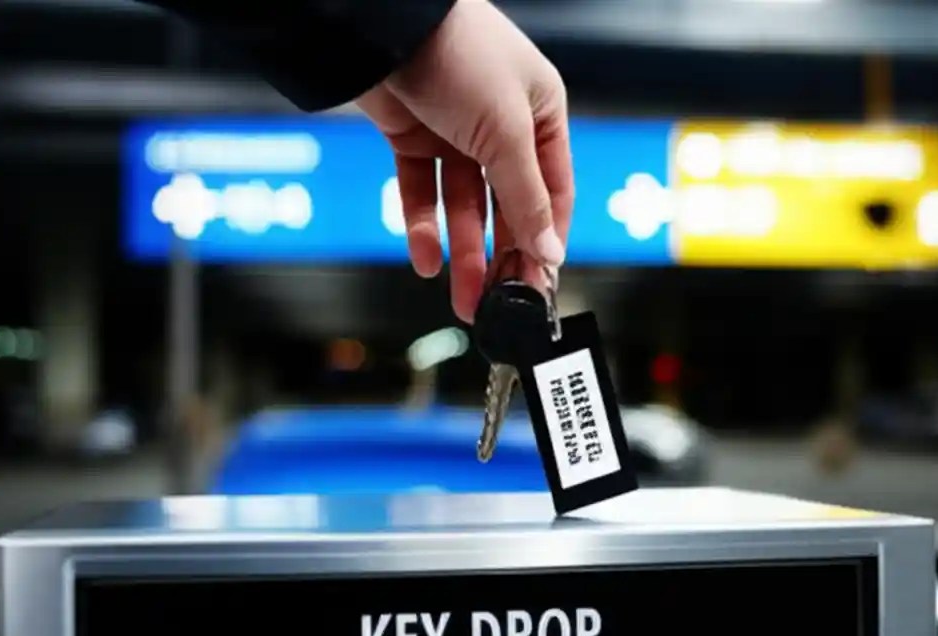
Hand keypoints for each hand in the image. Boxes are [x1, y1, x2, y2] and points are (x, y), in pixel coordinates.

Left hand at [356, 0, 572, 322]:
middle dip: (502, 257)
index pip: (553, 193)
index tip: (540, 285)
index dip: (546, 241)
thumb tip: (550, 252)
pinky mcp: (412, 136)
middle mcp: (502, 126)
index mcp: (542, 115)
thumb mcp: (507, 133)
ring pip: (464, 207)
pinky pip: (422, 192)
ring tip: (464, 299)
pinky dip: (424, 226)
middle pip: (507, 206)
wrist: (384, 21)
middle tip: (499, 305)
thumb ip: (526, 197)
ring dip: (465, 253)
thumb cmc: (461, 54)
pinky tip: (427, 260)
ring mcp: (455, 132)